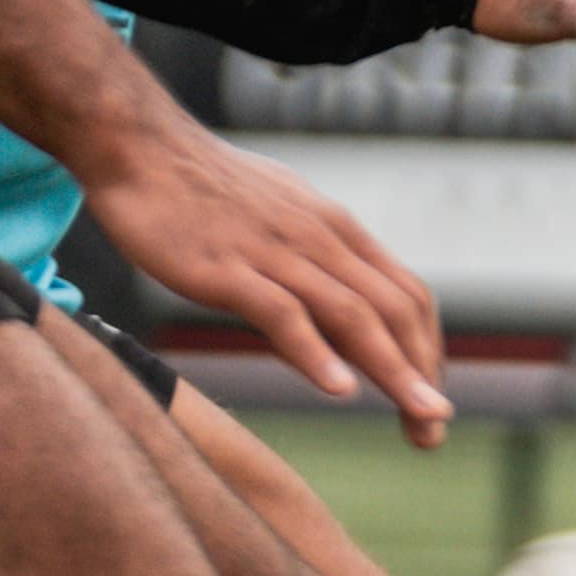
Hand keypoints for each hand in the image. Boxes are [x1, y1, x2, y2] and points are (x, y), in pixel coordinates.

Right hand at [87, 121, 456, 444]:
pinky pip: (281, 312)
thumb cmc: (207, 190)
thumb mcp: (279, 224)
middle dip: (421, 373)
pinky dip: (315, 352)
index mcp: (338, 231)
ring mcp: (275, 252)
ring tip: (421, 418)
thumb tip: (332, 340)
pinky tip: (341, 389)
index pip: (407, 296)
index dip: (427, 351)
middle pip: (394, 311)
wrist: (141, 146)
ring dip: (393, 371)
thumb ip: (311, 277)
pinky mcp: (226, 267)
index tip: (430, 400)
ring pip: (353, 315)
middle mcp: (320, 239)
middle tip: (434, 429)